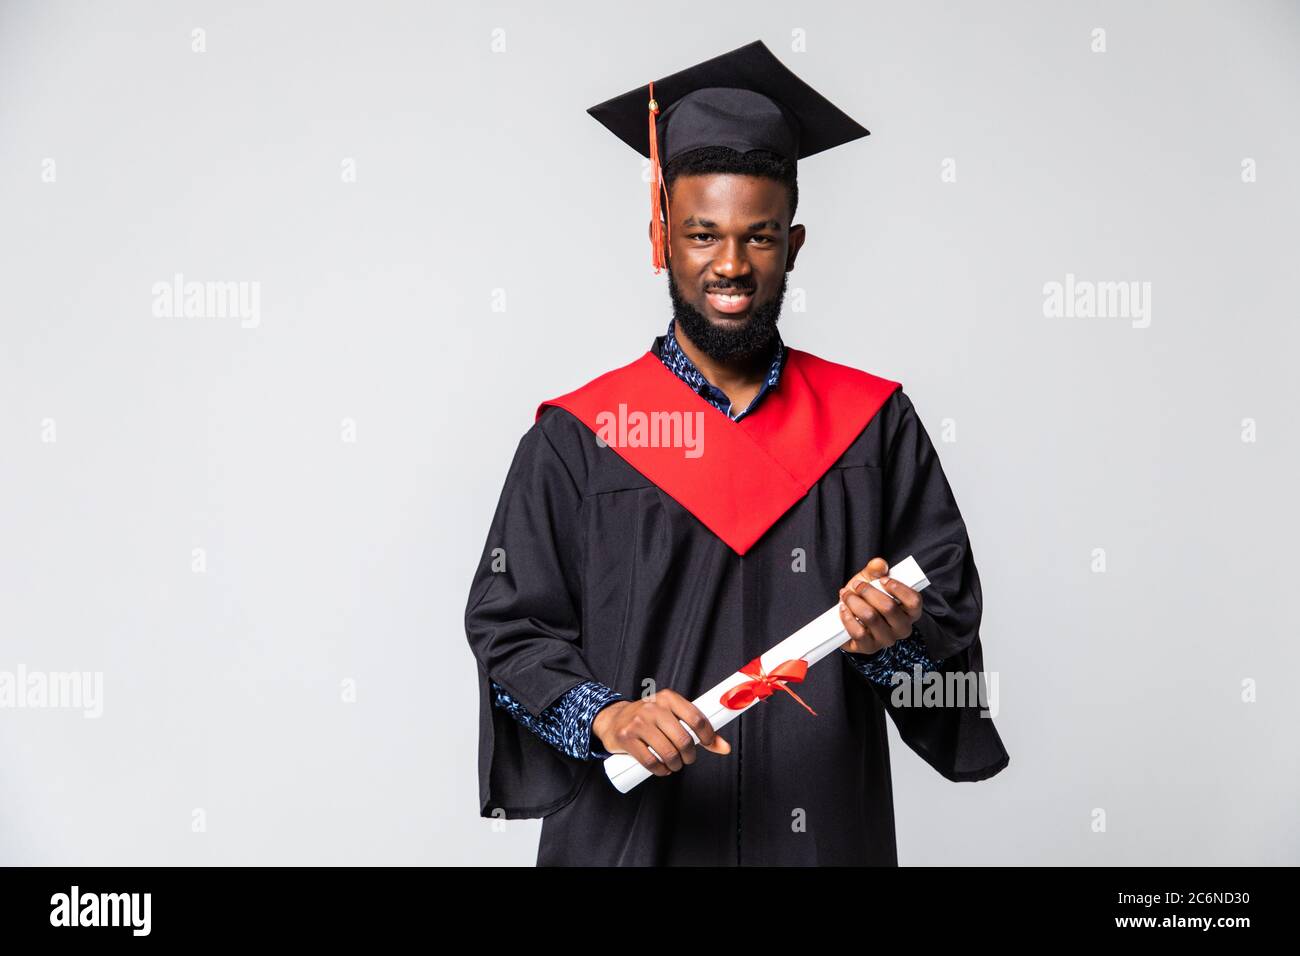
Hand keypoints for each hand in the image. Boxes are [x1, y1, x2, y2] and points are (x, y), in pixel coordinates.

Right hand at [591, 689, 730, 775]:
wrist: (614, 719)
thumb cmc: (649, 719)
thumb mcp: (672, 716)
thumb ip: (697, 729)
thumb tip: (724, 747)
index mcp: (668, 698)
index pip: (695, 717)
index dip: (707, 735)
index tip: (707, 743)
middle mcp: (653, 707)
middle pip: (683, 739)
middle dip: (689, 756)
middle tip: (687, 759)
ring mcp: (638, 722)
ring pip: (668, 753)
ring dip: (676, 765)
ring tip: (675, 764)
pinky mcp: (626, 738)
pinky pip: (650, 761)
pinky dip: (660, 770)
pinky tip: (662, 768)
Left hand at [838, 557, 923, 654]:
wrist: (855, 619)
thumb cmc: (868, 598)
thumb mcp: (873, 581)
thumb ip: (877, 569)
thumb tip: (879, 564)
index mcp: (910, 612)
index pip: (914, 601)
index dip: (898, 588)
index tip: (883, 579)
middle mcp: (902, 628)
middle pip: (889, 607)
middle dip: (868, 591)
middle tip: (857, 584)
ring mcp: (886, 639)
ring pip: (871, 618)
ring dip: (854, 602)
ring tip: (846, 594)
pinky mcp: (869, 647)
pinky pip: (858, 632)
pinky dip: (847, 617)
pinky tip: (843, 608)